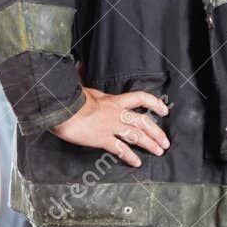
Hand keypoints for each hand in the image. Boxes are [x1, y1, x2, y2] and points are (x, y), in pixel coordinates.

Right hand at [48, 86, 169, 166]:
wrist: (61, 108)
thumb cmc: (69, 97)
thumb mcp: (82, 86)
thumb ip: (83, 78)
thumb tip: (78, 64)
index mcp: (114, 100)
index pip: (140, 98)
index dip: (155, 103)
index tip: (165, 110)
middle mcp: (117, 114)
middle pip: (143, 122)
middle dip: (156, 132)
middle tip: (165, 142)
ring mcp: (111, 127)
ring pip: (136, 136)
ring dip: (149, 145)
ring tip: (158, 152)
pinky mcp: (102, 139)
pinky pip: (120, 149)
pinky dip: (129, 157)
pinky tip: (136, 162)